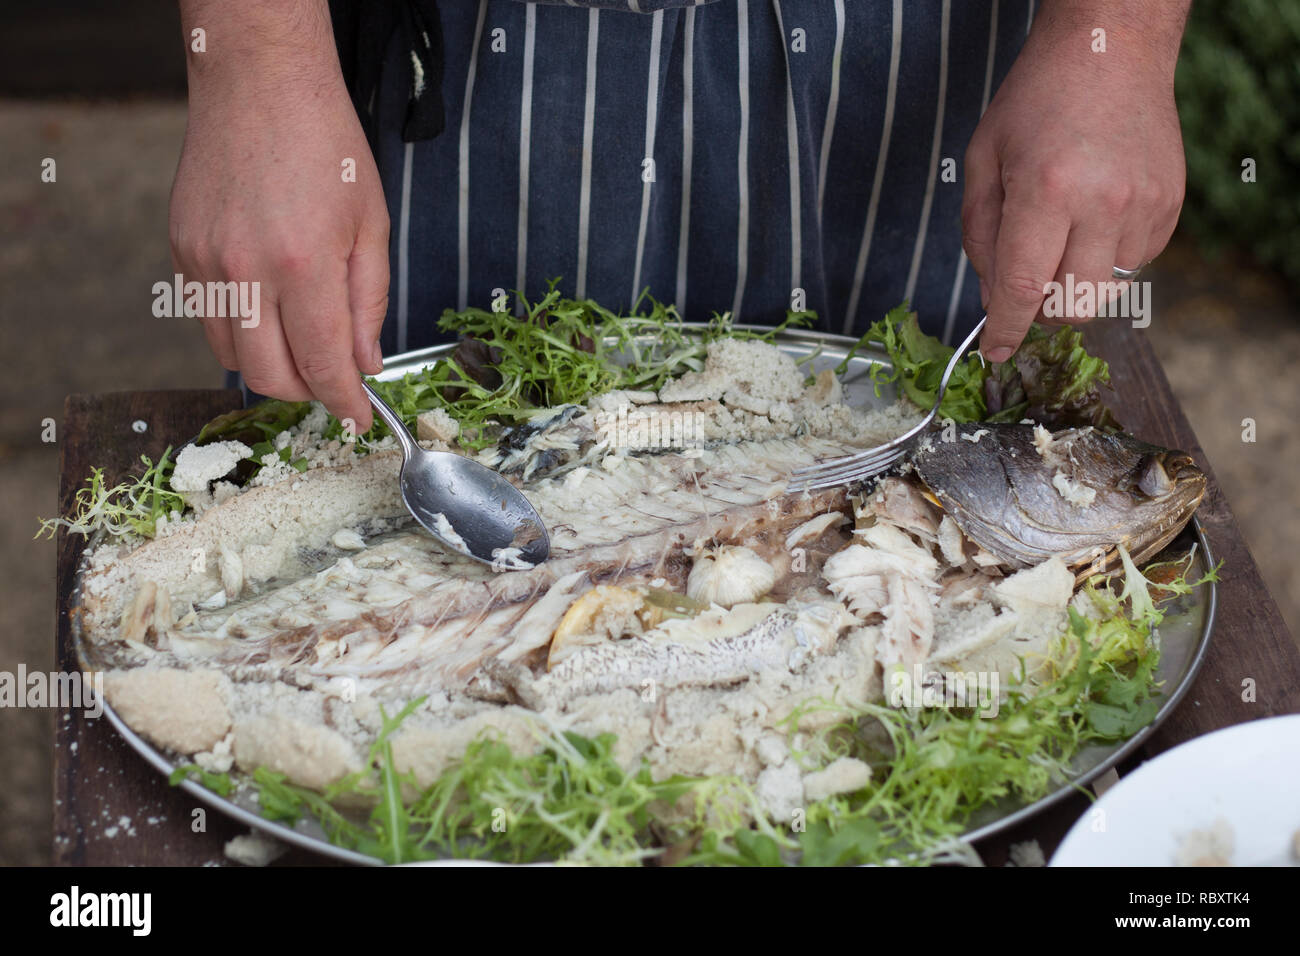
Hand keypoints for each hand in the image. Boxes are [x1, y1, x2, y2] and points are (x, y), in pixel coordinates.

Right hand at [169, 1, 387, 430]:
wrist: (260, 84)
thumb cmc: (326, 146)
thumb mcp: (371, 225)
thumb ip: (369, 302)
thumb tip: (365, 364)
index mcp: (304, 265)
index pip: (323, 365)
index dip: (344, 403)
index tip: (358, 420)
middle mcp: (247, 271)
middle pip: (269, 377)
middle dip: (307, 392)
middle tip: (332, 379)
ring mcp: (206, 262)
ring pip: (231, 357)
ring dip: (272, 366)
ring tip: (302, 340)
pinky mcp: (181, 250)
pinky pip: (207, 321)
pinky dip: (241, 332)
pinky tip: (269, 307)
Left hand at [961, 1, 1188, 359]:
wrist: (1110, 51)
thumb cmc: (1036, 101)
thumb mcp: (984, 162)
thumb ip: (981, 237)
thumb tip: (995, 300)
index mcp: (1047, 191)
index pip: (1024, 290)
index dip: (1006, 331)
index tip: (995, 353)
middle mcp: (1103, 204)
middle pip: (1071, 306)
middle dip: (1040, 310)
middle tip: (1025, 280)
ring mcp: (1144, 206)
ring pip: (1103, 292)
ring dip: (1073, 282)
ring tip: (1061, 230)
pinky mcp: (1169, 207)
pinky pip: (1132, 265)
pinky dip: (1104, 259)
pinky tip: (1092, 216)